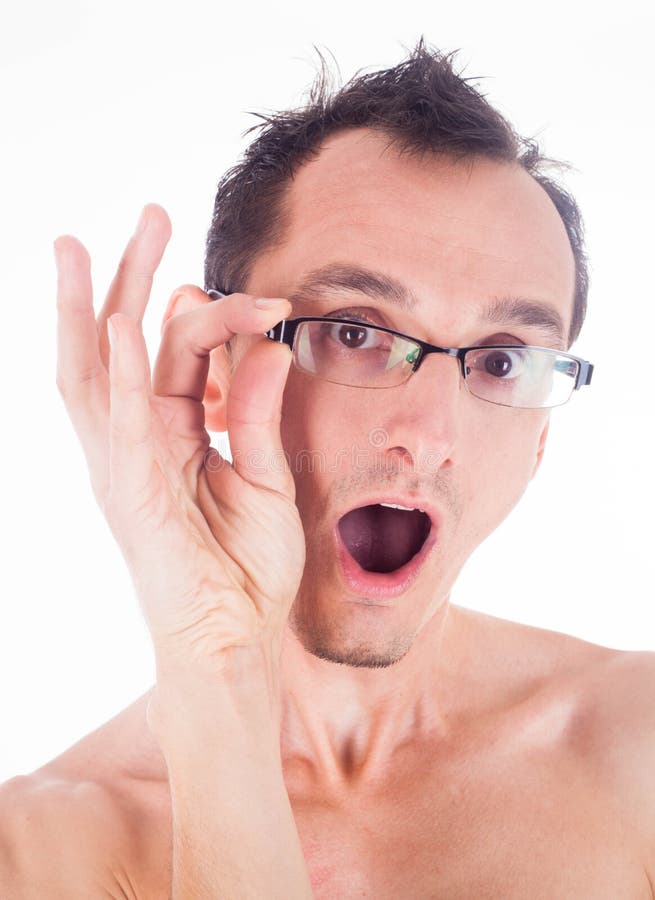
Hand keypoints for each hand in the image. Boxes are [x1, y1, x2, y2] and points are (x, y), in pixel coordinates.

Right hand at [54, 204, 304, 688]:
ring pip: (93, 370)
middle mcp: (137, 440)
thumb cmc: (248, 569)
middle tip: (149, 214)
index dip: (223, 314)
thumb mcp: (267, 477)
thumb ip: (262, 413)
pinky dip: (116, 372)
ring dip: (92, 304)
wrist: (236, 639)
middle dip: (130, 276)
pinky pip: (119, 423)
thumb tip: (273, 347)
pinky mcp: (129, 492)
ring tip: (81, 242)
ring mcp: (124, 465)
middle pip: (122, 342)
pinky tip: (117, 320)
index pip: (182, 351)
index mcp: (172, 434)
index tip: (270, 298)